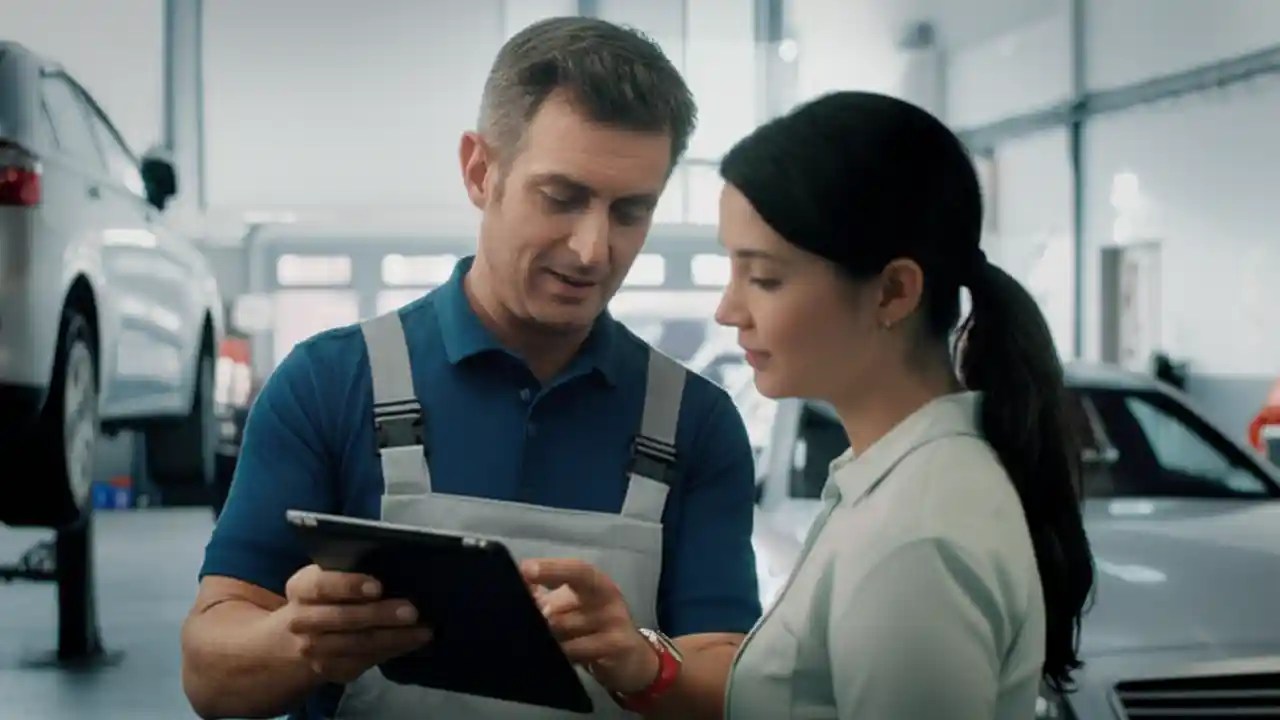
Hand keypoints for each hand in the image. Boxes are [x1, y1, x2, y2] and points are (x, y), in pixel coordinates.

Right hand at [281, 564, 432, 683]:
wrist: (306, 633)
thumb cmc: (331, 594)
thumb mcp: (333, 575)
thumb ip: (354, 573)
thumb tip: (399, 570)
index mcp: (301, 588)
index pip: (321, 586)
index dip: (349, 586)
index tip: (378, 587)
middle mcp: (300, 620)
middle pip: (342, 618)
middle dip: (379, 615)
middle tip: (412, 611)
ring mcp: (312, 649)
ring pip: (355, 644)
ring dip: (392, 638)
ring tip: (421, 631)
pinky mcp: (328, 669)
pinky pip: (363, 661)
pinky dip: (391, 650)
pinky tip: (413, 642)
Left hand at [521, 559, 658, 693]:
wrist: (632, 659)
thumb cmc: (595, 626)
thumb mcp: (573, 606)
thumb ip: (546, 595)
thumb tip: (517, 584)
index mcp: (595, 581)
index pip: (575, 569)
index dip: (551, 569)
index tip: (526, 570)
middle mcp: (608, 596)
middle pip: (567, 599)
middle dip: (544, 611)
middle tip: (534, 620)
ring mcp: (615, 621)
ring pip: (565, 628)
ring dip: (549, 636)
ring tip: (549, 642)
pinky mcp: (617, 646)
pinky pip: (577, 650)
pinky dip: (563, 652)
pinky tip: (558, 657)